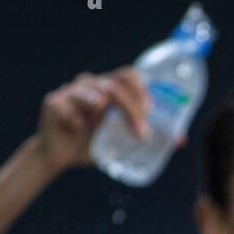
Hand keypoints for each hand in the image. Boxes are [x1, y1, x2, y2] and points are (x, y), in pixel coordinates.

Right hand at [33, 67, 150, 172]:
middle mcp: (90, 86)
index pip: (125, 76)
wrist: (60, 157)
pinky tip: (79, 128)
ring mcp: (70, 93)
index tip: (149, 110)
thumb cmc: (90, 144)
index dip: (139, 88)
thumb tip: (180, 141)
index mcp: (107, 90)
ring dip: (99, 106)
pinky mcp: (53, 103)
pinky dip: (75, 118)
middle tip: (140, 132)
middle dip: (129, 107)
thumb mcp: (120, 142)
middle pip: (112, 85)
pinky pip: (66, 106)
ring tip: (102, 119)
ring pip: (88, 91)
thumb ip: (145, 136)